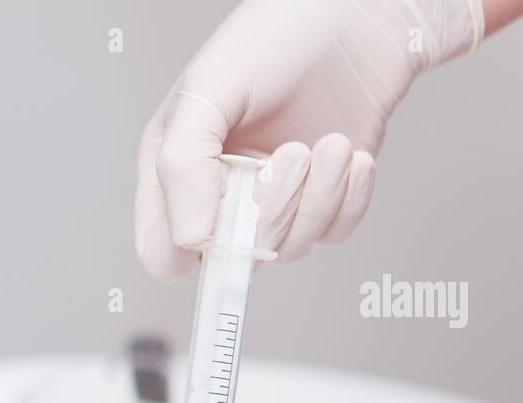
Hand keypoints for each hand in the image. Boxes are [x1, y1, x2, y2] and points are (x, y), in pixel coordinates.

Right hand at [136, 0, 484, 280]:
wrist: (359, 14)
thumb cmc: (275, 37)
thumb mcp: (209, 89)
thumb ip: (183, 163)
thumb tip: (189, 239)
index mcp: (174, 171)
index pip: (163, 251)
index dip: (187, 253)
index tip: (224, 219)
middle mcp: (220, 195)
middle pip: (233, 258)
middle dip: (271, 210)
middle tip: (292, 152)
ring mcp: (273, 201)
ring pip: (288, 250)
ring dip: (317, 198)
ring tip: (330, 144)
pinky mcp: (322, 199)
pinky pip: (333, 235)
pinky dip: (348, 200)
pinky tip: (350, 156)